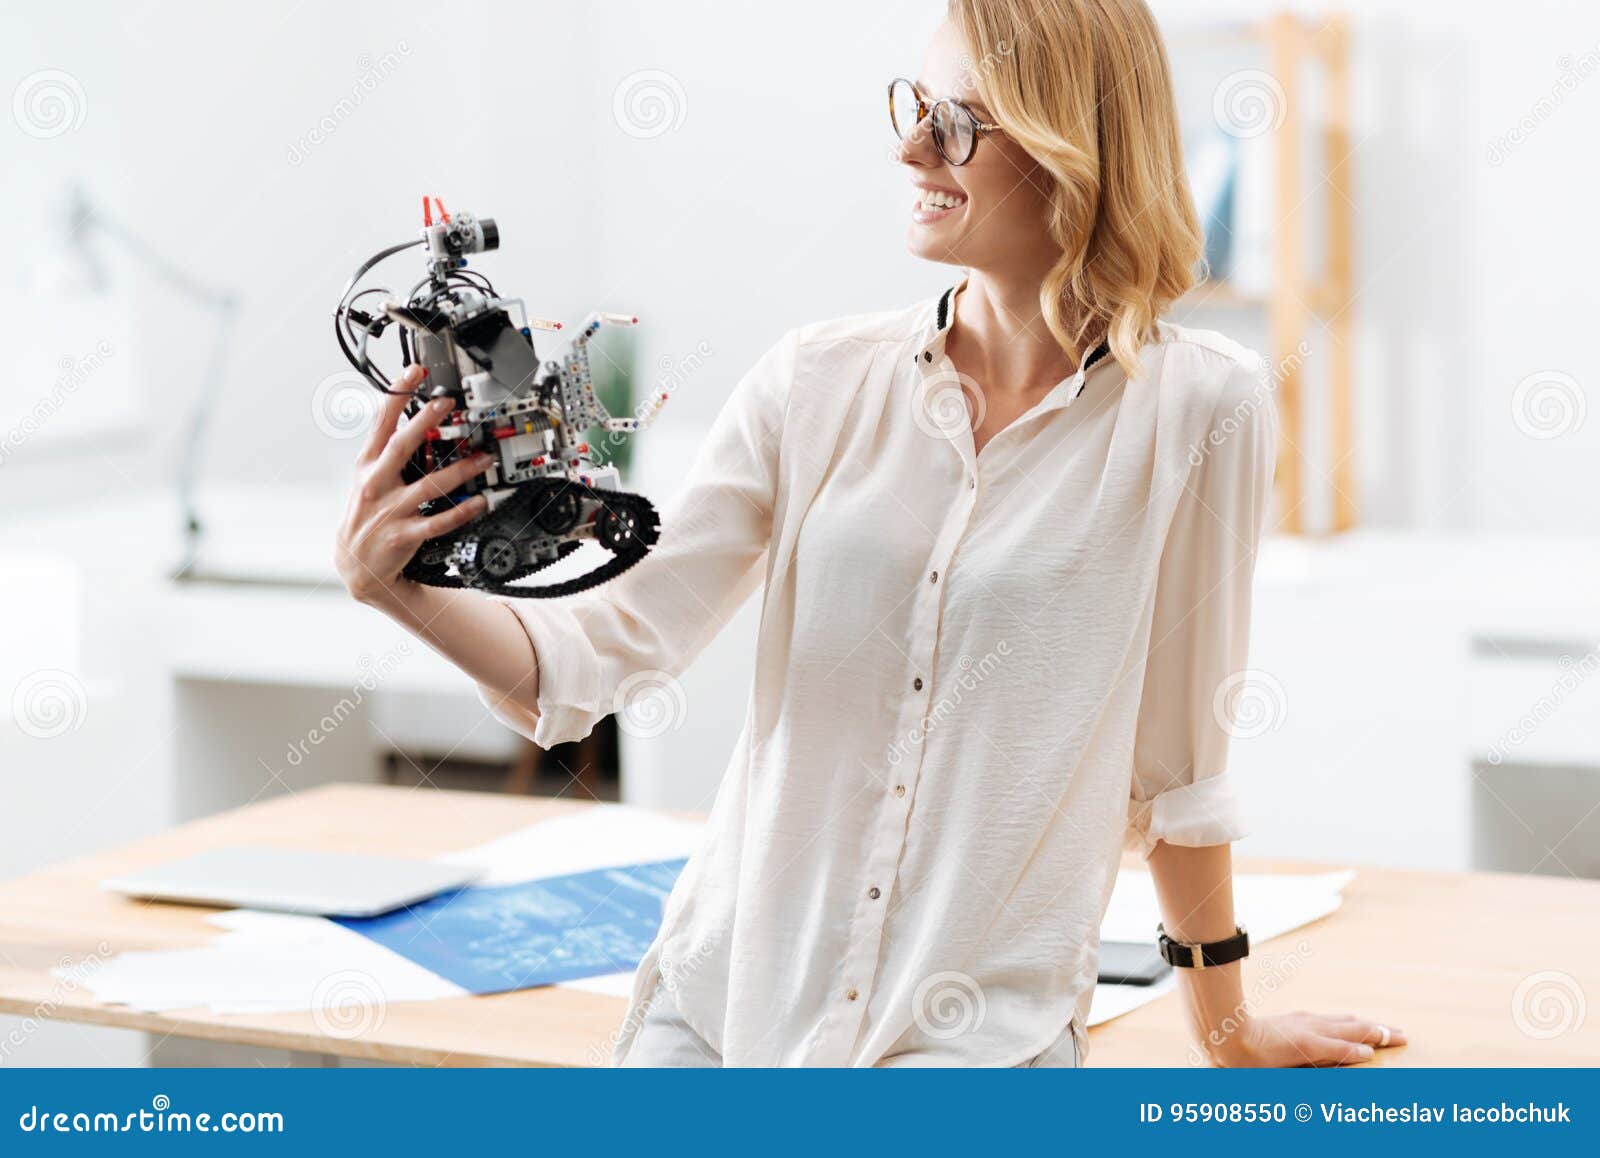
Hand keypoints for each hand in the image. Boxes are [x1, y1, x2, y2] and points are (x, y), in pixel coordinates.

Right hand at [335, 366, 491, 605]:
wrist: (356, 565)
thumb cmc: (366, 515)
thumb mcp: (367, 479)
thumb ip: (389, 452)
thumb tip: (417, 424)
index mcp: (367, 465)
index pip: (380, 422)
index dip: (396, 394)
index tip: (414, 371)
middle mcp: (377, 484)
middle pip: (401, 445)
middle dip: (423, 421)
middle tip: (446, 402)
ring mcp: (391, 510)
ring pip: (429, 485)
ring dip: (460, 470)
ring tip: (482, 457)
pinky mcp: (404, 535)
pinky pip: (439, 521)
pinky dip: (461, 511)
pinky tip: (480, 501)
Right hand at [1210, 1012, 1406, 1067]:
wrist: (1224, 1035)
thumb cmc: (1242, 1038)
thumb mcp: (1270, 1037)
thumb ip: (1287, 1038)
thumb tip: (1299, 1045)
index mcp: (1303, 1024)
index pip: (1340, 1024)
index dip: (1363, 1027)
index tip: (1381, 1029)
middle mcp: (1309, 1024)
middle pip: (1352, 1026)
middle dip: (1378, 1029)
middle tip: (1403, 1034)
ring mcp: (1307, 1034)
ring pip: (1349, 1033)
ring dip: (1374, 1034)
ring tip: (1396, 1036)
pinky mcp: (1302, 1045)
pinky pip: (1332, 1049)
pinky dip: (1350, 1050)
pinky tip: (1368, 1053)